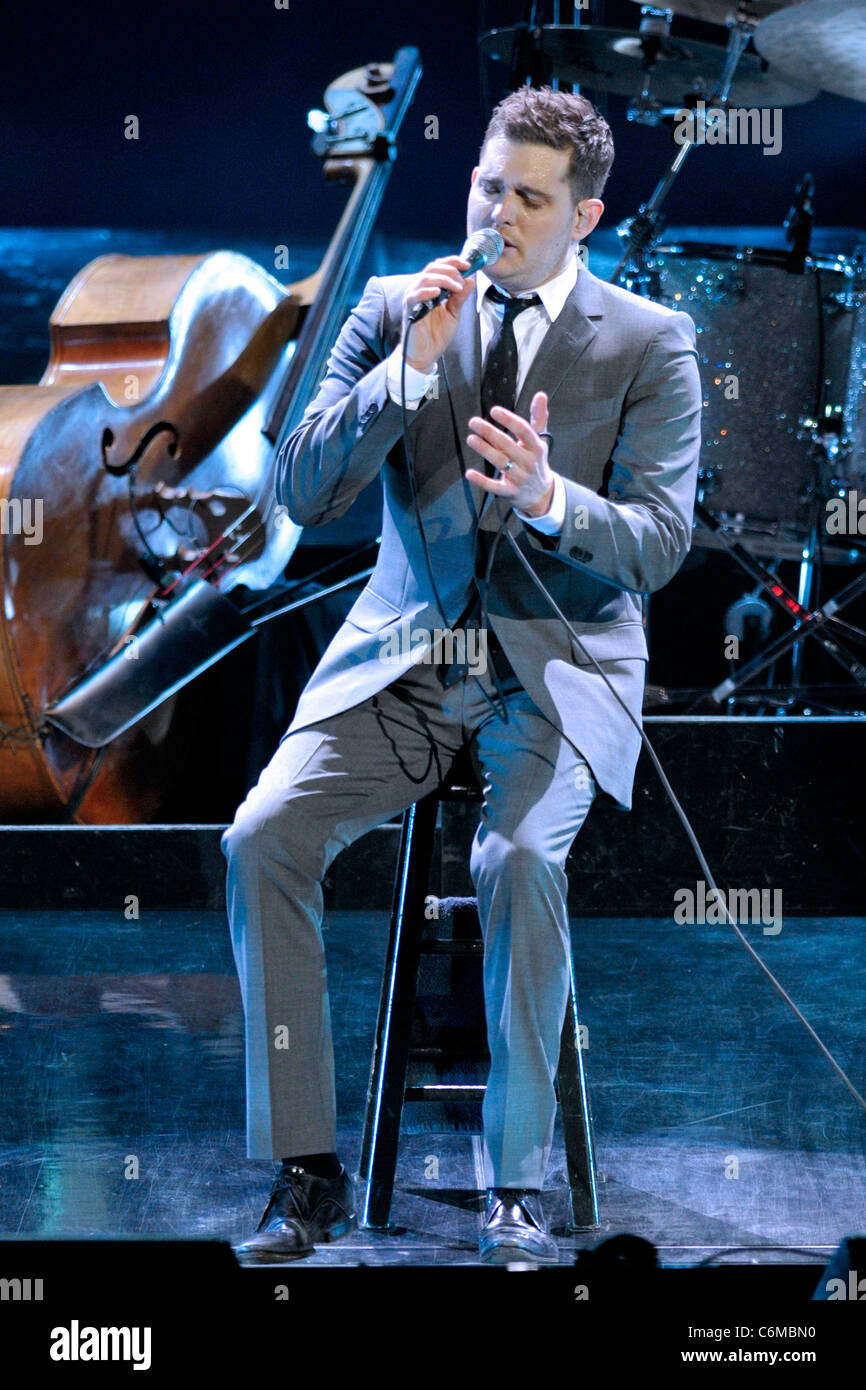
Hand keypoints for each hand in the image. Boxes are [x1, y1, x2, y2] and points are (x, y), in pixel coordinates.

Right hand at [402, 256, 475, 371]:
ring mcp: (413, 299)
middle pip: (432, 268)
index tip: (468, 265)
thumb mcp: (453, 313)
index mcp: (430, 288)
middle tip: (462, 280)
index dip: (453, 262)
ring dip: (443, 279)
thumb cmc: (436, 334)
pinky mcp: (409, 310)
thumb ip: (460, 297)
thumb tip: (470, 280)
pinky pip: (415, 296)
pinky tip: (438, 292)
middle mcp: (420, 290)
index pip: (439, 267)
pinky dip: (426, 291)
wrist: (426, 355)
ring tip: (456, 288)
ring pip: (425, 278)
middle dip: (450, 270)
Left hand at [465, 392, 555, 516]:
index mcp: (537, 447)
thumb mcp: (539, 441)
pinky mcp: (509, 492)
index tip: (494, 411)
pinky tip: (469, 473)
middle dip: (490, 432)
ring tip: (471, 438)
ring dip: (484, 449)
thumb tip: (540, 395)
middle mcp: (529, 462)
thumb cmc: (535, 461)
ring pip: (500, 462)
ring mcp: (519, 478)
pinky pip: (494, 487)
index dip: (509, 420)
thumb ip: (538, 418)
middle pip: (508, 445)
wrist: (541, 494)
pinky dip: (481, 481)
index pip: (524, 430)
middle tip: (473, 421)